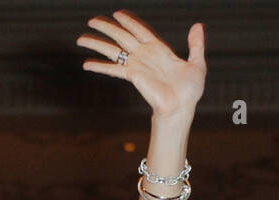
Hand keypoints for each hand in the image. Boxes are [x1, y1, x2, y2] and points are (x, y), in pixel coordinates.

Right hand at [78, 11, 205, 120]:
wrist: (181, 107)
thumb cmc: (190, 91)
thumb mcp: (197, 63)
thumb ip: (196, 44)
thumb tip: (197, 25)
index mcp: (159, 49)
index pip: (140, 30)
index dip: (129, 21)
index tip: (117, 14)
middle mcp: (144, 55)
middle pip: (121, 36)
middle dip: (106, 28)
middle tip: (91, 21)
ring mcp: (136, 65)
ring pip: (113, 49)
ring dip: (97, 43)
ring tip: (80, 39)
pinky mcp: (132, 75)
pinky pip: (113, 68)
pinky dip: (99, 66)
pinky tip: (86, 64)